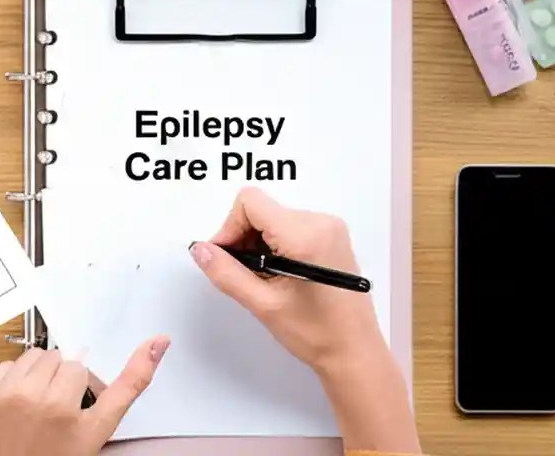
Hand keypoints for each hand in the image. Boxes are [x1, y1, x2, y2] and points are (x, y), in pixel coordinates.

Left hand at [0, 336, 168, 455]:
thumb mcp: (103, 426)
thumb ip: (132, 382)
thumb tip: (158, 342)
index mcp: (59, 402)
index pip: (77, 366)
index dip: (78, 388)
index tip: (73, 409)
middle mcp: (27, 395)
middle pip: (54, 357)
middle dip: (59, 377)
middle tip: (57, 407)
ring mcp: (1, 395)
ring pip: (31, 357)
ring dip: (38, 374)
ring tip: (40, 403)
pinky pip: (5, 365)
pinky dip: (14, 378)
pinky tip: (20, 403)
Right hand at [190, 187, 420, 452]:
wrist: (355, 352)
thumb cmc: (316, 333)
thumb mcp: (263, 304)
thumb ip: (226, 272)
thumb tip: (200, 249)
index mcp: (306, 235)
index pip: (250, 203)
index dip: (230, 228)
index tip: (226, 257)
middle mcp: (321, 222)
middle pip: (261, 210)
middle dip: (243, 239)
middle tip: (244, 275)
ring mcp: (330, 228)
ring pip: (273, 219)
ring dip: (259, 245)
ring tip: (264, 280)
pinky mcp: (332, 237)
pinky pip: (290, 227)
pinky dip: (275, 246)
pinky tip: (279, 275)